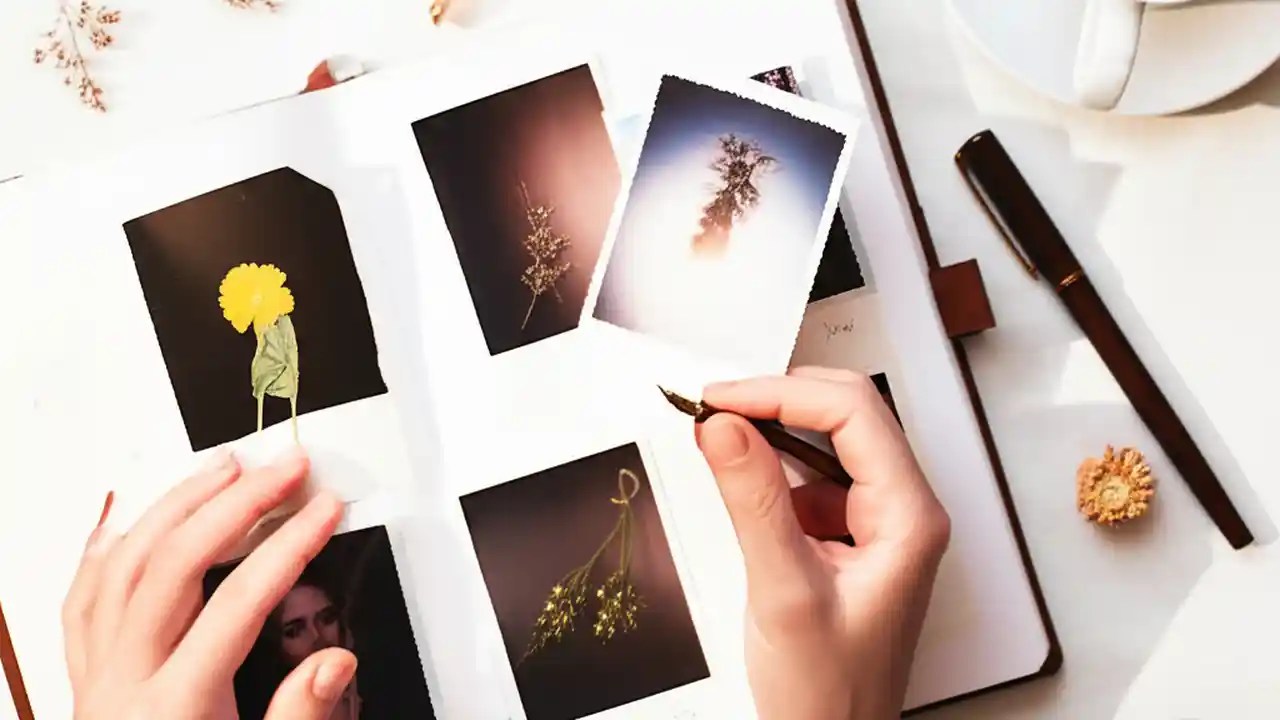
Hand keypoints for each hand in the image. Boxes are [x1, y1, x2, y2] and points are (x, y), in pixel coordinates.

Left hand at [63, 448, 355, 719]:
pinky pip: (83, 597)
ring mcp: (97, 678)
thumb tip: (333, 661)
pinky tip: (127, 515)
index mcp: (174, 711)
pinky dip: (107, 547)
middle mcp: (124, 685)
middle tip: (286, 469)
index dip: (287, 548)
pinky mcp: (85, 681)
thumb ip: (296, 719)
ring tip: (222, 468)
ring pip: (123, 567)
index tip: (325, 511)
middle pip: (175, 566)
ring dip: (175, 505)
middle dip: (237, 504)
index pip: (237, 604)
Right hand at [695, 368, 950, 719]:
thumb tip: (725, 428)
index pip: (853, 414)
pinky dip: (769, 466)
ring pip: (828, 441)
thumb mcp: (783, 591)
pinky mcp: (847, 536)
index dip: (782, 393)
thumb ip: (753, 502)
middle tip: (716, 407)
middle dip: (777, 400)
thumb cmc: (830, 693)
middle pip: (847, 414)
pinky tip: (738, 477)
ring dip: (771, 429)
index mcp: (909, 519)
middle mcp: (902, 512)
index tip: (723, 399)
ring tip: (719, 433)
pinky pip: (810, 477)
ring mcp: (876, 522)